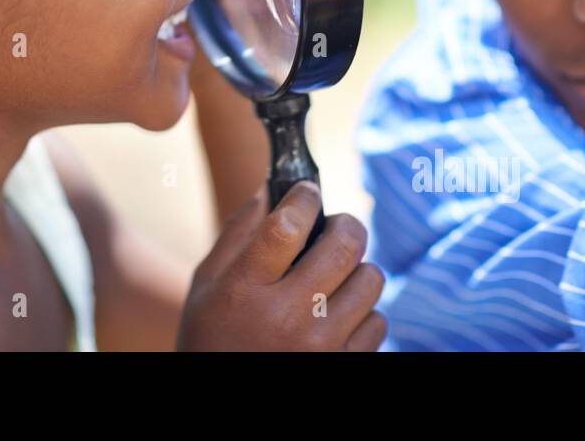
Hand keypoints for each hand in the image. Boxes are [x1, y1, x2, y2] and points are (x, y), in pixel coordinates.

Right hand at [176, 180, 387, 350]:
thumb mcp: (206, 285)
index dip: (304, 198)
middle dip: (346, 225)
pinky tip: (338, 316)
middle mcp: (285, 318)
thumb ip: (237, 234)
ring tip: (335, 278)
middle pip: (343, 248)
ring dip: (357, 270)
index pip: (286, 227)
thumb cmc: (213, 336)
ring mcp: (319, 347)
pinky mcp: (343, 366)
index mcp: (243, 290)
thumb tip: (271, 188)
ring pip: (370, 281)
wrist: (222, 397)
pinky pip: (378, 323)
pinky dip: (363, 313)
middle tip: (336, 226)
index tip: (307, 192)